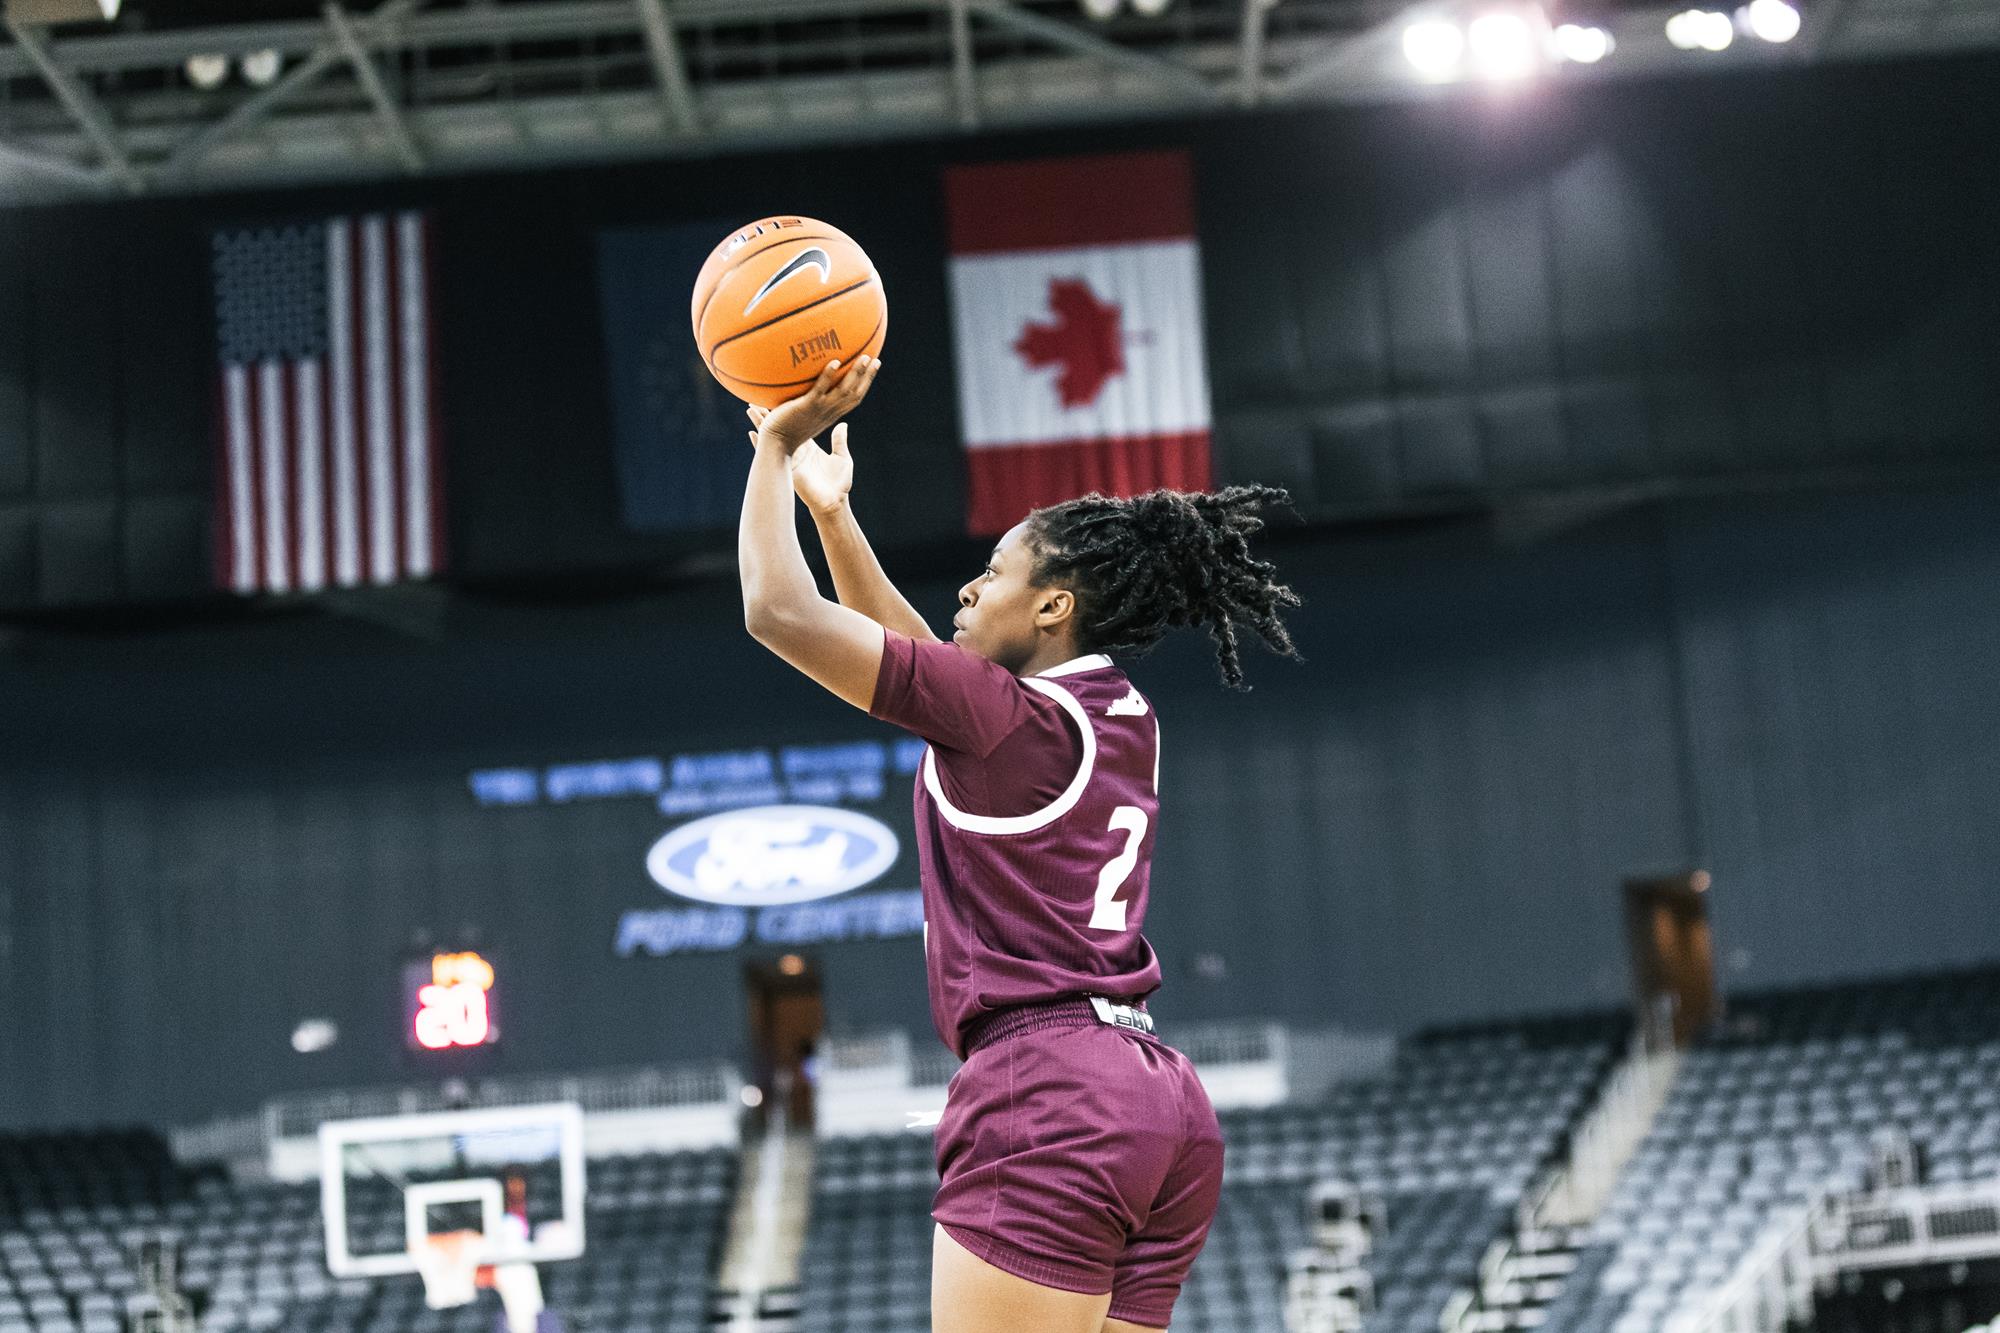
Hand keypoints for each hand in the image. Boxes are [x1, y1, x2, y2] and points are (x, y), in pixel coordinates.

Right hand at [748, 406, 853, 517]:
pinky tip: (751, 433)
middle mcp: (798, 450)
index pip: (796, 424)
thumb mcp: (842, 458)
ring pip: (772, 438)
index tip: (780, 399)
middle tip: (758, 398)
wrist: (833, 503)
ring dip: (761, 424)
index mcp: (810, 446)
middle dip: (769, 414)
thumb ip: (839, 441)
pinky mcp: (787, 467)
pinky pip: (770, 454)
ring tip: (750, 409)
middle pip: (780, 427)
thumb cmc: (839, 484)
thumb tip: (843, 424)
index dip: (787, 412)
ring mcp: (791, 458)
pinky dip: (760, 444)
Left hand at [752, 355, 880, 455]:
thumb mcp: (800, 417)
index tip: (872, 368)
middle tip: (875, 359)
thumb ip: (807, 403)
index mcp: (831, 415)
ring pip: (844, 391)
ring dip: (856, 374)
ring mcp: (820, 409)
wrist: (775, 445)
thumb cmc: (784, 432)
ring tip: (864, 358)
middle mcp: (829, 412)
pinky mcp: (807, 406)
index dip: (865, 384)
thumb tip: (807, 389)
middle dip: (867, 377)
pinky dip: (828, 376)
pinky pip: (820, 390)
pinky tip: (835, 362)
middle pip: (854, 394)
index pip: (853, 399)